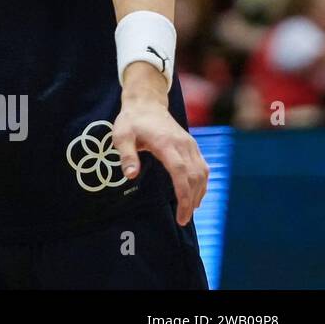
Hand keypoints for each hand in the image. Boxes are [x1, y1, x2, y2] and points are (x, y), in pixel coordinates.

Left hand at [114, 64, 208, 225]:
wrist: (146, 103)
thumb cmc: (131, 121)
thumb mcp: (121, 136)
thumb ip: (126, 155)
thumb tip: (131, 176)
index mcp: (165, 142)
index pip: (180, 172)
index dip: (183, 194)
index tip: (181, 214)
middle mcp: (183, 144)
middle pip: (194, 176)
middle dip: (190, 201)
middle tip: (182, 220)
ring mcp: (190, 145)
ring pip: (202, 173)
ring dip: (198, 194)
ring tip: (188, 212)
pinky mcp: (193, 146)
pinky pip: (203, 168)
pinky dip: (201, 184)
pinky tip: (194, 196)